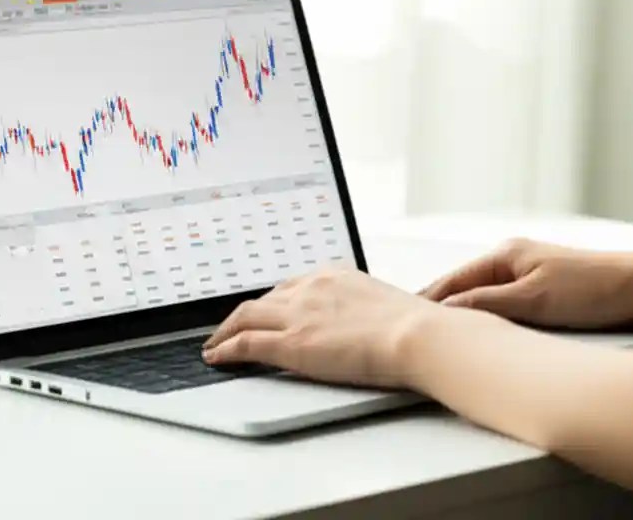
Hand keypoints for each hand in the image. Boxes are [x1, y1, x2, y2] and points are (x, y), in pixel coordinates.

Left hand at [202, 266, 445, 387]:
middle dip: (245, 314)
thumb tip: (365, 324)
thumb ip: (363, 309)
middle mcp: (311, 288)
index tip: (267, 311)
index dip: (274, 302)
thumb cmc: (414, 327)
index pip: (292, 287)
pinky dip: (225, 349)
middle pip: (264, 299)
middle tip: (232, 328)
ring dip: (225, 331)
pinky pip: (245, 343)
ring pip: (245, 316)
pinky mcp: (290, 342)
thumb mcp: (383, 305)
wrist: (417, 335)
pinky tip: (217, 356)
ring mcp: (298, 314)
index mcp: (335, 276)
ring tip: (216, 343)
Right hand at [419, 239, 632, 329]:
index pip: (451, 282)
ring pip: (483, 301)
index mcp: (504, 255)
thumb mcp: (532, 300)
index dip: (426, 304)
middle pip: (463, 290)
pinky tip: (486, 337)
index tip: (403, 321)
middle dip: (441, 311)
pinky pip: (503, 308)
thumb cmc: (593, 289)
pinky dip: (490, 321)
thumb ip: (484, 304)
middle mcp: (513, 261)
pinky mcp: (544, 294)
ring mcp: (528, 277)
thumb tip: (444, 311)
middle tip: (415, 335)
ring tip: (444, 340)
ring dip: (467, 318)